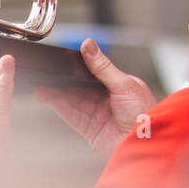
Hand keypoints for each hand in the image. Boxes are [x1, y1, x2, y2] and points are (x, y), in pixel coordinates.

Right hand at [35, 38, 154, 155]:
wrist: (146, 143)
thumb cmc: (145, 114)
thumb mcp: (124, 84)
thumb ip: (103, 66)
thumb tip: (89, 45)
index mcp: (117, 85)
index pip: (92, 73)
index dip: (76, 68)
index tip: (60, 60)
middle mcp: (106, 100)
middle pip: (79, 88)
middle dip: (63, 81)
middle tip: (46, 72)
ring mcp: (97, 114)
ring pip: (72, 101)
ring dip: (56, 93)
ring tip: (42, 85)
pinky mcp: (90, 129)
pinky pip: (71, 115)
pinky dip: (59, 106)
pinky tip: (48, 97)